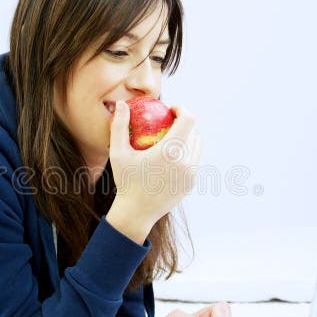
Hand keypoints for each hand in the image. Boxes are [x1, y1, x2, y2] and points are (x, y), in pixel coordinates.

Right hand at [108, 100, 201, 227]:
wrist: (136, 213)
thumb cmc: (125, 182)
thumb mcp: (118, 153)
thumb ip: (120, 126)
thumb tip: (121, 104)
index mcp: (170, 152)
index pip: (188, 120)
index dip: (182, 109)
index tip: (170, 109)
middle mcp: (185, 162)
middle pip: (195, 131)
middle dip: (185, 121)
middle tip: (170, 120)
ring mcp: (191, 173)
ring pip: (198, 145)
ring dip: (189, 135)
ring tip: (173, 134)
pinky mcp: (191, 183)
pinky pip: (195, 159)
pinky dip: (188, 151)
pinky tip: (174, 151)